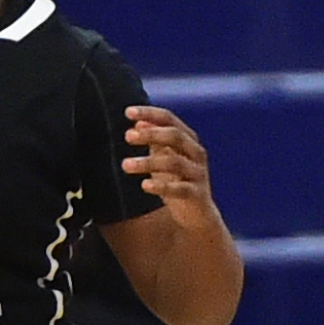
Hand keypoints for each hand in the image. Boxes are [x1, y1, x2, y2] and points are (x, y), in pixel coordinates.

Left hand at [122, 105, 215, 225]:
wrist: (197, 212)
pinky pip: (180, 189)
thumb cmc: (176, 178)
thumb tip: (138, 122)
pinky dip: (162, 186)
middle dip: (151, 134)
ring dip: (148, 162)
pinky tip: (144, 185)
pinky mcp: (197, 195)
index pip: (169, 119)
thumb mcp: (163, 156)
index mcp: (187, 139)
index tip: (128, 111)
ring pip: (175, 163)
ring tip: (125, 165)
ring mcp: (198, 174)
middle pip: (175, 136)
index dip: (150, 114)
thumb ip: (153, 139)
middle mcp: (196, 153)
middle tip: (127, 136)